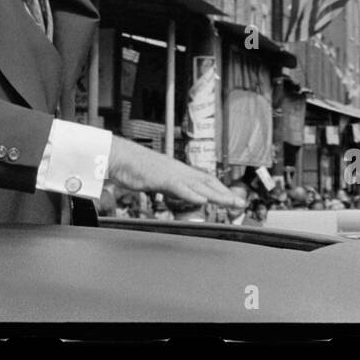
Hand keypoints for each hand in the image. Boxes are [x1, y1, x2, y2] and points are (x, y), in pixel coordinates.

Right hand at [106, 136, 244, 209]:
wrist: (118, 156)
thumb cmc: (133, 167)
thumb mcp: (157, 178)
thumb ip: (170, 186)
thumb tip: (180, 192)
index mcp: (178, 171)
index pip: (204, 180)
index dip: (219, 189)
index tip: (231, 198)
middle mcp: (179, 170)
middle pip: (207, 182)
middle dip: (224, 194)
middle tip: (240, 204)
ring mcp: (170, 173)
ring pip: (198, 185)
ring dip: (216, 195)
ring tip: (231, 203)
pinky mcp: (160, 178)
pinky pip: (178, 187)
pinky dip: (191, 194)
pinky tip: (203, 200)